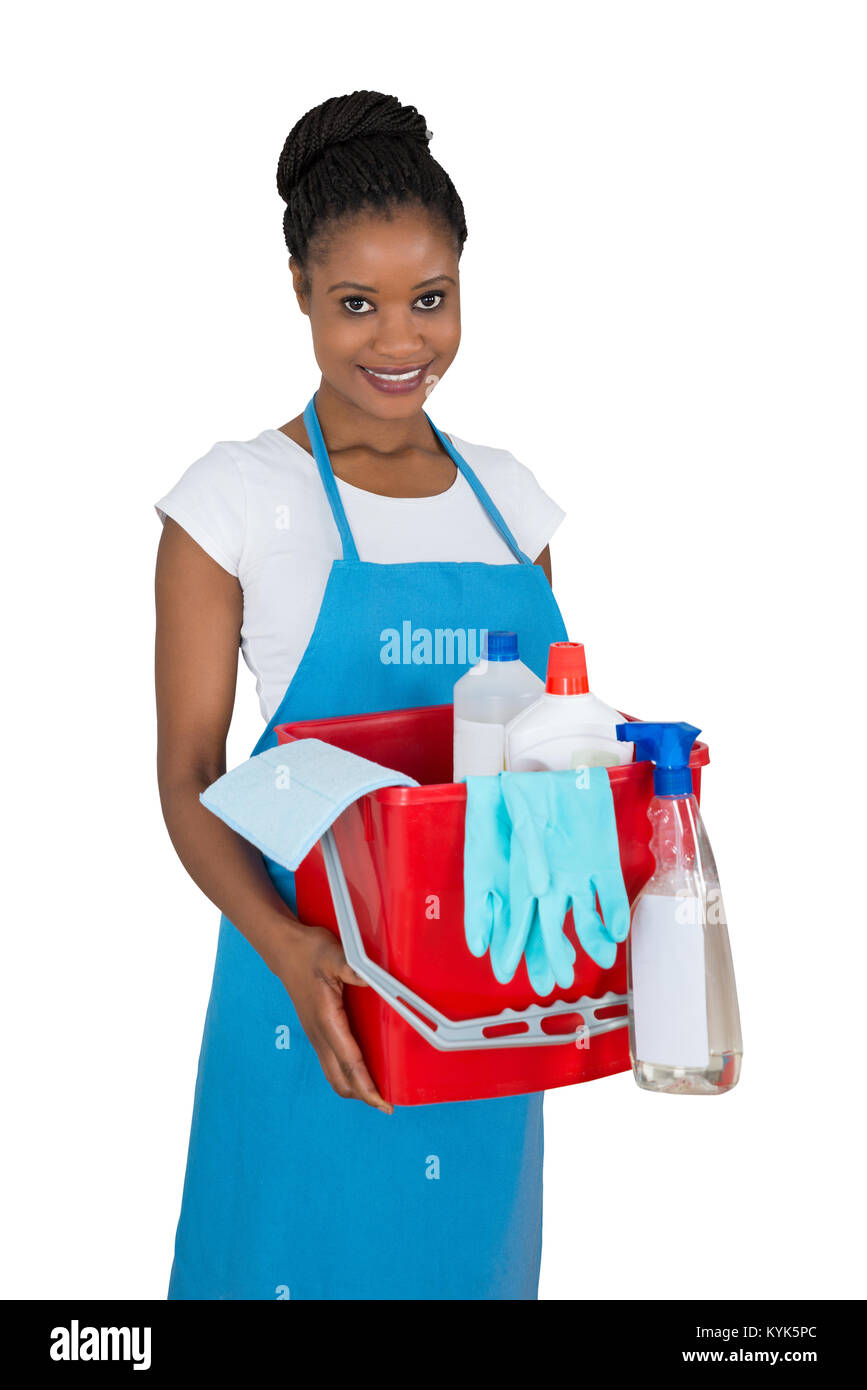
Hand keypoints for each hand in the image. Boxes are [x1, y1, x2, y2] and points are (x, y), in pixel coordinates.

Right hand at [274, 921, 393, 1114]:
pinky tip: (361, 1069)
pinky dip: (347, 1074)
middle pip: (341, 1079)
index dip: (367, 1087)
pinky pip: (331, 1062)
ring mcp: (315, 1034)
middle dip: (363, 1095)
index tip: (383, 1105)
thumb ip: (354, 969)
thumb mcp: (334, 954)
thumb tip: (376, 980)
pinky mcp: (316, 1030)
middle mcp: (319, 1033)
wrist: (284, 949)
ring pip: (334, 1074)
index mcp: (326, 1020)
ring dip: (354, 1087)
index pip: (350, 1062)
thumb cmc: (309, 951)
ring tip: (378, 1092)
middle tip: (388, 1104)